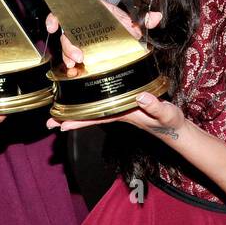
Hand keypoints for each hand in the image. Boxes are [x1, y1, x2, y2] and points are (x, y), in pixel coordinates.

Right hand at [45, 1, 161, 69]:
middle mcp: (82, 24)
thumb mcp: (133, 21)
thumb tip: (156, 17)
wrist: (124, 34)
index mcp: (92, 13)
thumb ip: (143, 19)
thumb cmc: (123, 24)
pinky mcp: (82, 50)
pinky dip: (69, 61)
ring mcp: (81, 38)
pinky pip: (71, 55)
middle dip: (69, 46)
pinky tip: (72, 68)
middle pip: (67, 33)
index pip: (68, 11)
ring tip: (74, 66)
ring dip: (68, 56)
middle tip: (78, 57)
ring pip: (67, 46)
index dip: (56, 17)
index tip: (53, 27)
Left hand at [47, 91, 185, 140]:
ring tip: (56, 115)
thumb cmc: (171, 122)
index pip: (97, 117)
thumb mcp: (166, 113)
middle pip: (89, 116)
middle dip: (69, 119)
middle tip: (49, 123)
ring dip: (76, 112)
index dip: (79, 120)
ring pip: (93, 111)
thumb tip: (140, 96)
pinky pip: (102, 106)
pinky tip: (83, 102)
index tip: (61, 124)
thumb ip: (155, 105)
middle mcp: (118, 113)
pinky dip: (89, 105)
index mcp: (124, 114)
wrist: (176, 128)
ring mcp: (120, 110)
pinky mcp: (124, 106)